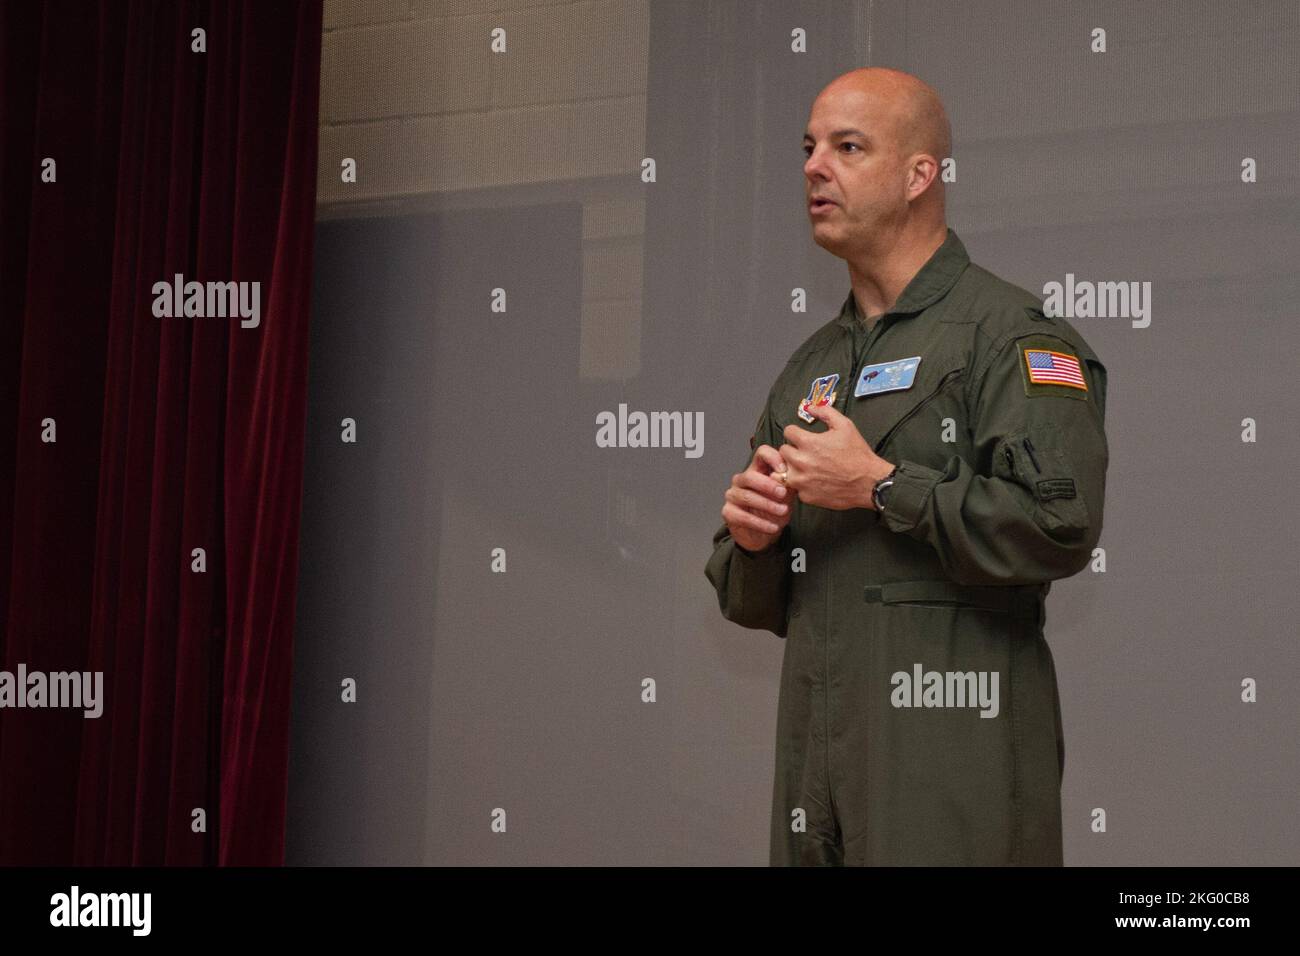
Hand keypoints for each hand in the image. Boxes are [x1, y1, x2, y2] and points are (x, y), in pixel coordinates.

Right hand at [721, 444, 794, 552]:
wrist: (763, 535)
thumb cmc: (775, 511)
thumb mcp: (787, 496)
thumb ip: (788, 484)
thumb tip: (792, 475)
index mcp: (758, 470)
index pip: (761, 453)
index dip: (772, 457)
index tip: (783, 469)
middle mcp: (742, 480)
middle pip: (750, 476)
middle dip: (768, 485)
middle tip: (783, 493)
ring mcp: (733, 495)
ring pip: (746, 496)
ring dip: (767, 505)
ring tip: (783, 511)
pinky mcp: (728, 512)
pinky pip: (743, 516)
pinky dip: (760, 523)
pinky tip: (773, 527)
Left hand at [778, 402, 893, 509]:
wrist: (869, 483)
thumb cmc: (857, 454)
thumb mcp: (845, 425)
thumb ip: (825, 412)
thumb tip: (810, 407)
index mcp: (808, 443)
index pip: (788, 432)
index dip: (796, 432)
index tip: (802, 436)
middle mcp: (801, 462)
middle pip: (783, 451)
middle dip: (793, 449)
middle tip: (806, 452)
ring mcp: (802, 481)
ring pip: (785, 471)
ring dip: (793, 468)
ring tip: (808, 468)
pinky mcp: (806, 496)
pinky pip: (796, 488)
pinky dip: (803, 485)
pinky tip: (816, 481)